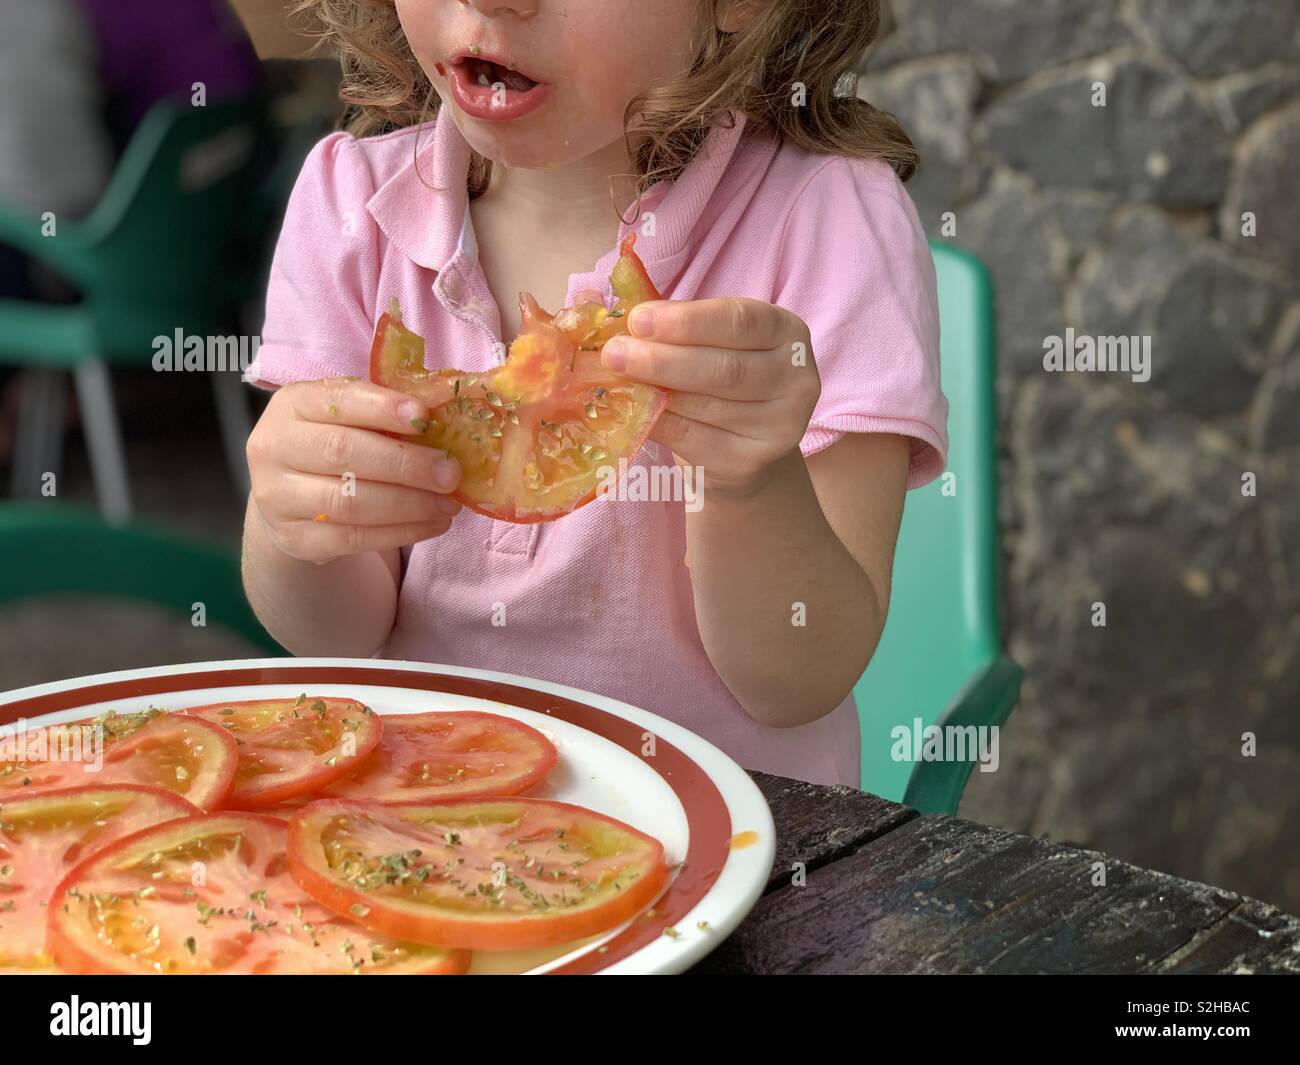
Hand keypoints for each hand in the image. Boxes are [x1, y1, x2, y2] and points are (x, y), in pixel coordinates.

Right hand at [246, 377, 461, 563]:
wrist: (290, 495)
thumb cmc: (334, 442)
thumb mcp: (349, 416)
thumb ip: (385, 414)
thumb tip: (446, 421)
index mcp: (292, 405)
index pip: (338, 401)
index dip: (382, 408)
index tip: (424, 418)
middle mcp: (273, 447)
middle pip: (344, 453)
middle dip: (407, 464)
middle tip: (450, 473)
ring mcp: (277, 497)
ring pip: (350, 502)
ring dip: (410, 504)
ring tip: (448, 503)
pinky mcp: (294, 539)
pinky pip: (353, 539)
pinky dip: (401, 532)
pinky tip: (433, 524)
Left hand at [601, 298, 819, 498]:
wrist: (746, 445)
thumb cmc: (721, 378)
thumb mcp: (713, 342)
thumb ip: (677, 328)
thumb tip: (617, 318)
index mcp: (787, 332)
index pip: (740, 321)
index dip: (687, 322)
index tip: (637, 320)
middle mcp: (795, 379)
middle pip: (724, 369)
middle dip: (662, 360)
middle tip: (614, 354)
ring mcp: (779, 426)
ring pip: (705, 406)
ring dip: (652, 393)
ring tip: (614, 380)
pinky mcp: (750, 462)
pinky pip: (692, 439)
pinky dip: (656, 424)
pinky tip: (630, 413)